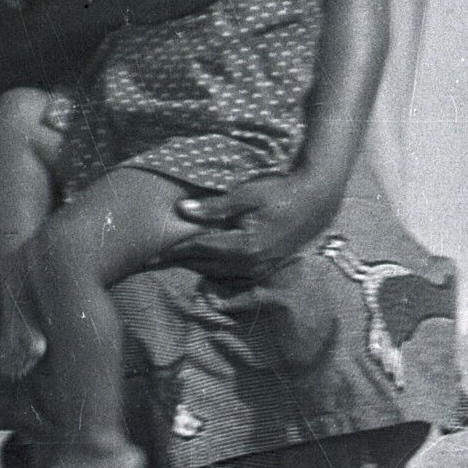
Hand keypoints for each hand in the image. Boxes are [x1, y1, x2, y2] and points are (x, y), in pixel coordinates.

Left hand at [166, 170, 339, 276]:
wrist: (317, 201)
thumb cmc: (281, 192)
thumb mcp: (249, 194)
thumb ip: (216, 206)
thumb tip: (181, 211)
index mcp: (245, 245)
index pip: (199, 249)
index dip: (173, 251)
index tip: (150, 253)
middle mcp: (251, 263)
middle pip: (205, 266)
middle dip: (177, 263)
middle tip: (150, 262)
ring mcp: (259, 269)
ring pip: (216, 272)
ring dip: (193, 267)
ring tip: (168, 263)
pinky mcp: (265, 269)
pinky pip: (231, 275)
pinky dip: (212, 270)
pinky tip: (198, 264)